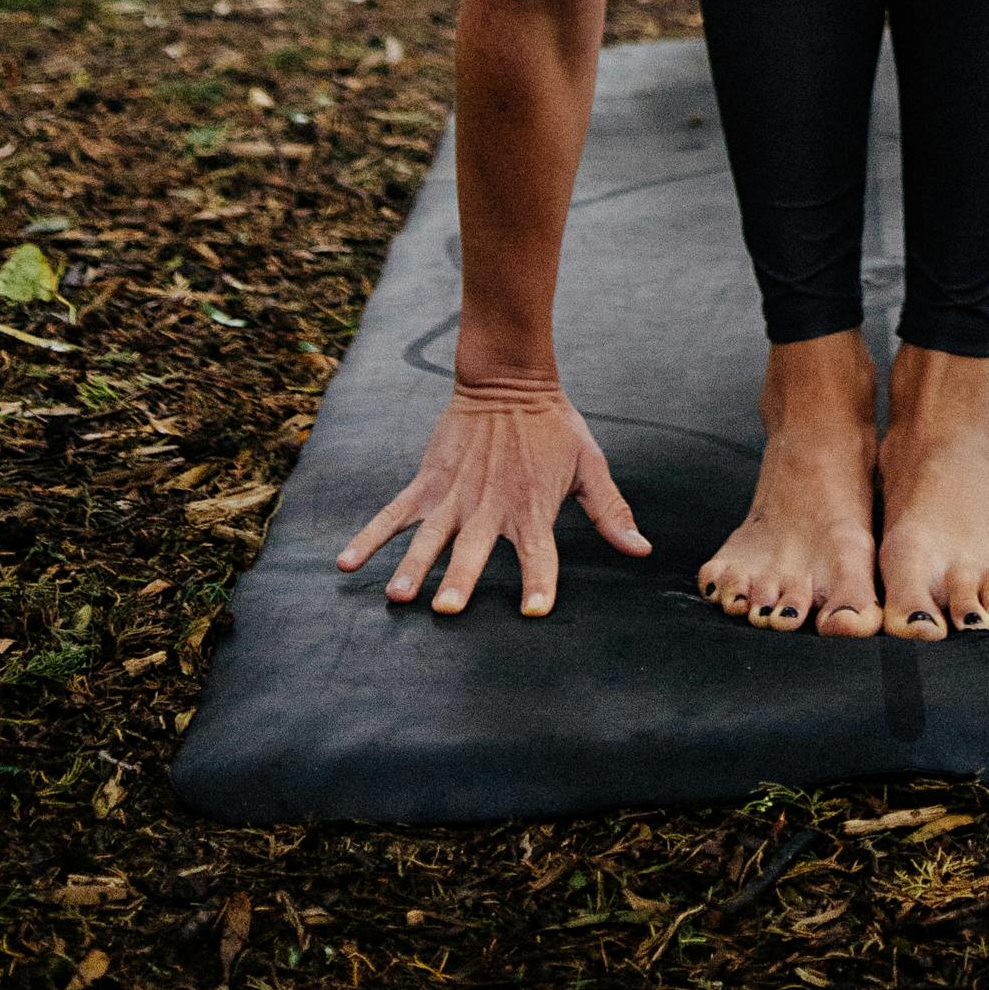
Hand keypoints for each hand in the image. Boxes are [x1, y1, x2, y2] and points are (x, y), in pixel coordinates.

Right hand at [334, 375, 649, 617]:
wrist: (509, 378)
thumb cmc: (555, 428)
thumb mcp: (589, 465)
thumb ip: (611, 511)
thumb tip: (641, 549)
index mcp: (533, 509)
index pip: (540, 555)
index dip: (540, 583)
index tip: (535, 611)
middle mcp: (491, 508)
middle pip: (475, 551)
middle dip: (460, 579)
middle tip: (446, 609)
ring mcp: (455, 495)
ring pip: (429, 537)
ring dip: (413, 566)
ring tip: (398, 595)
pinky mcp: (428, 481)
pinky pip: (394, 513)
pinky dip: (370, 536)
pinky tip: (347, 563)